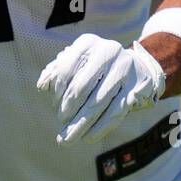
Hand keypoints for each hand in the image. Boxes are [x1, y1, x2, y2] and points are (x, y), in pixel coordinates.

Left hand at [36, 33, 167, 145]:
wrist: (135, 66)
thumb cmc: (95, 66)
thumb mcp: (75, 63)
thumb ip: (55, 73)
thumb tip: (43, 86)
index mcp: (88, 43)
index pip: (66, 69)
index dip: (58, 91)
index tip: (55, 105)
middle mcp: (108, 51)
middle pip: (82, 88)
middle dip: (67, 110)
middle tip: (60, 125)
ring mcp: (124, 68)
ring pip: (98, 103)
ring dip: (81, 124)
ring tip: (68, 138)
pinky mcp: (137, 86)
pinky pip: (116, 112)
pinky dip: (100, 128)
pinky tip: (89, 137)